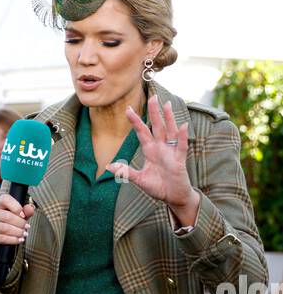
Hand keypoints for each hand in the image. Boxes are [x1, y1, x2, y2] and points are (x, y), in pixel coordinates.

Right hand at [0, 193, 34, 248]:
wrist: (0, 235)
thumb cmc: (10, 221)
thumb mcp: (20, 214)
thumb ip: (26, 210)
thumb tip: (30, 209)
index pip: (5, 200)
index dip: (16, 207)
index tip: (23, 215)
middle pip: (7, 216)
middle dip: (20, 223)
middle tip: (27, 226)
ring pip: (5, 228)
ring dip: (18, 232)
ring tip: (24, 233)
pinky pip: (2, 238)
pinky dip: (13, 240)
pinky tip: (19, 240)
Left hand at [108, 94, 198, 218]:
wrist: (173, 197)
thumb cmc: (158, 186)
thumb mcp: (139, 179)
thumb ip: (126, 172)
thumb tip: (109, 166)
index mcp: (150, 150)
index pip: (142, 132)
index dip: (135, 121)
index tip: (128, 109)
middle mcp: (161, 147)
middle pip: (157, 126)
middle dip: (154, 112)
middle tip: (153, 96)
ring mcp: (171, 151)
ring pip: (170, 131)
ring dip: (169, 118)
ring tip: (167, 104)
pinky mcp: (179, 160)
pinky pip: (181, 145)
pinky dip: (182, 136)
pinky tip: (183, 126)